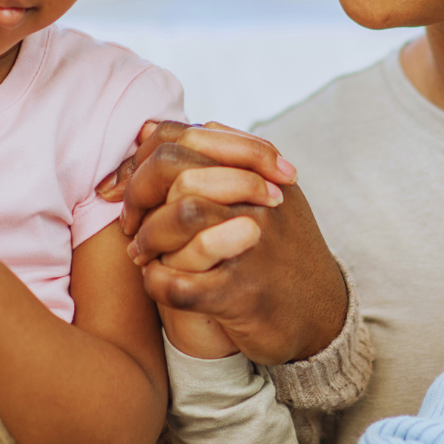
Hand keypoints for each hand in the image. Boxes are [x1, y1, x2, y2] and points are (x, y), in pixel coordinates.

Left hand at [99, 121, 346, 363]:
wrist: (321, 315)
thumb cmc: (275, 251)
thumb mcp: (260, 195)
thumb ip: (208, 160)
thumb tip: (150, 128)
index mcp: (256, 169)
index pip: (181, 138)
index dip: (140, 160)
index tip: (122, 189)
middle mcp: (256, 198)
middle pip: (176, 171)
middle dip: (137, 196)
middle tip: (129, 224)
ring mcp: (251, 243)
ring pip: (179, 215)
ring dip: (146, 237)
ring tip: (140, 253)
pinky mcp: (242, 293)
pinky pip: (180, 281)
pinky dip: (156, 282)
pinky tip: (156, 281)